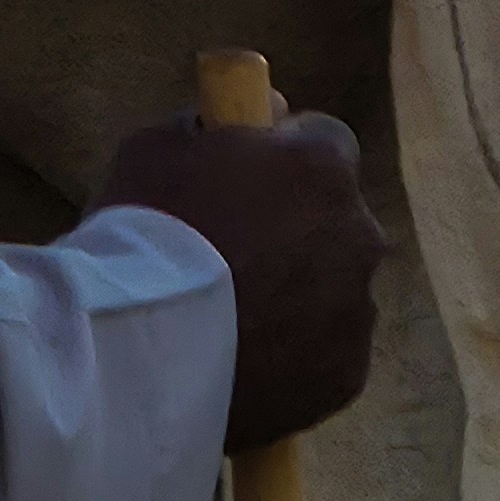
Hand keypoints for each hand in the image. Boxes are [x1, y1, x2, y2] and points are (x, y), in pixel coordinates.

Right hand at [91, 104, 379, 444]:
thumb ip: (213, 127)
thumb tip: (250, 124)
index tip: (250, 176)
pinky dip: (293, 355)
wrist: (141, 351)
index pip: (326, 141)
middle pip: (335, 221)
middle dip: (296, 230)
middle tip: (234, 255)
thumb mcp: (158, 146)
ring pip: (334, 291)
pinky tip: (242, 362)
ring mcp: (358, 311)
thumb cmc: (144, 232)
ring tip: (229, 320)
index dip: (286, 157)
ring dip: (296, 295)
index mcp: (320, 167)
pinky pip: (325, 354)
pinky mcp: (346, 376)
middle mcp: (358, 234)